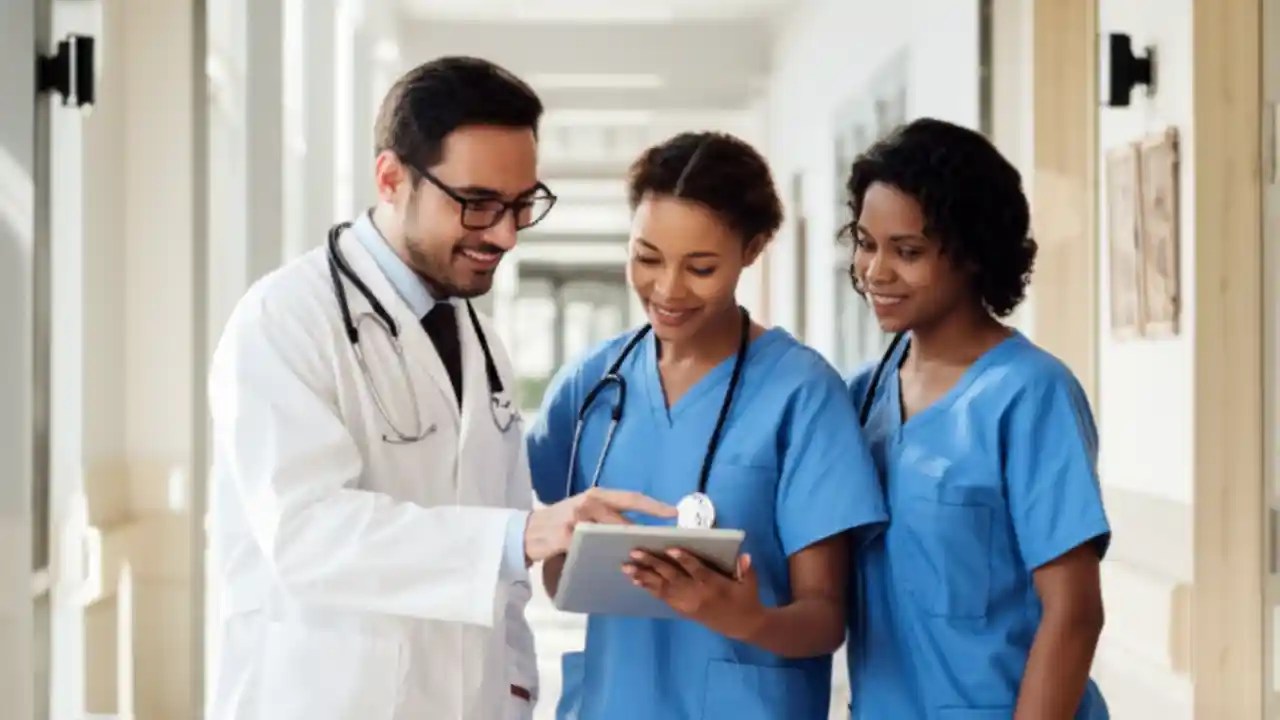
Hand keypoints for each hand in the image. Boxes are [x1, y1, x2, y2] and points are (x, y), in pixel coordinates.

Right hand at [523, 488, 675, 562]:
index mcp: (596, 495)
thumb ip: (607, 516)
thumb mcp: (584, 511)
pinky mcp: (567, 535)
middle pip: (623, 518)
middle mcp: (588, 502)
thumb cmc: (561, 522)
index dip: (653, 506)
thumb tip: (638, 529)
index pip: (631, 498)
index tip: (674, 513)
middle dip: (643, 531)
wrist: (528, 532)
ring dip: (626, 544)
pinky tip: (612, 562)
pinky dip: (603, 554)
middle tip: (661, 542)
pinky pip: (591, 546)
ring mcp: (577, 518)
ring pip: (610, 531)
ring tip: (642, 554)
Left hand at [624, 549, 765, 641]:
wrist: (742, 626)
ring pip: (663, 588)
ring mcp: (688, 604)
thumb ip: (746, 569)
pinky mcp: (683, 610)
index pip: (697, 570)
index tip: (669, 548)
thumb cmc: (746, 599)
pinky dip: (650, 589)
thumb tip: (744, 556)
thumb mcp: (750, 583)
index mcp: (714, 585)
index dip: (683, 560)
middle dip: (653, 565)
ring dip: (644, 577)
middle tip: (635, 553)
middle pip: (673, 578)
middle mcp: (697, 595)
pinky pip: (663, 598)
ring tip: (627, 568)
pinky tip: (637, 581)